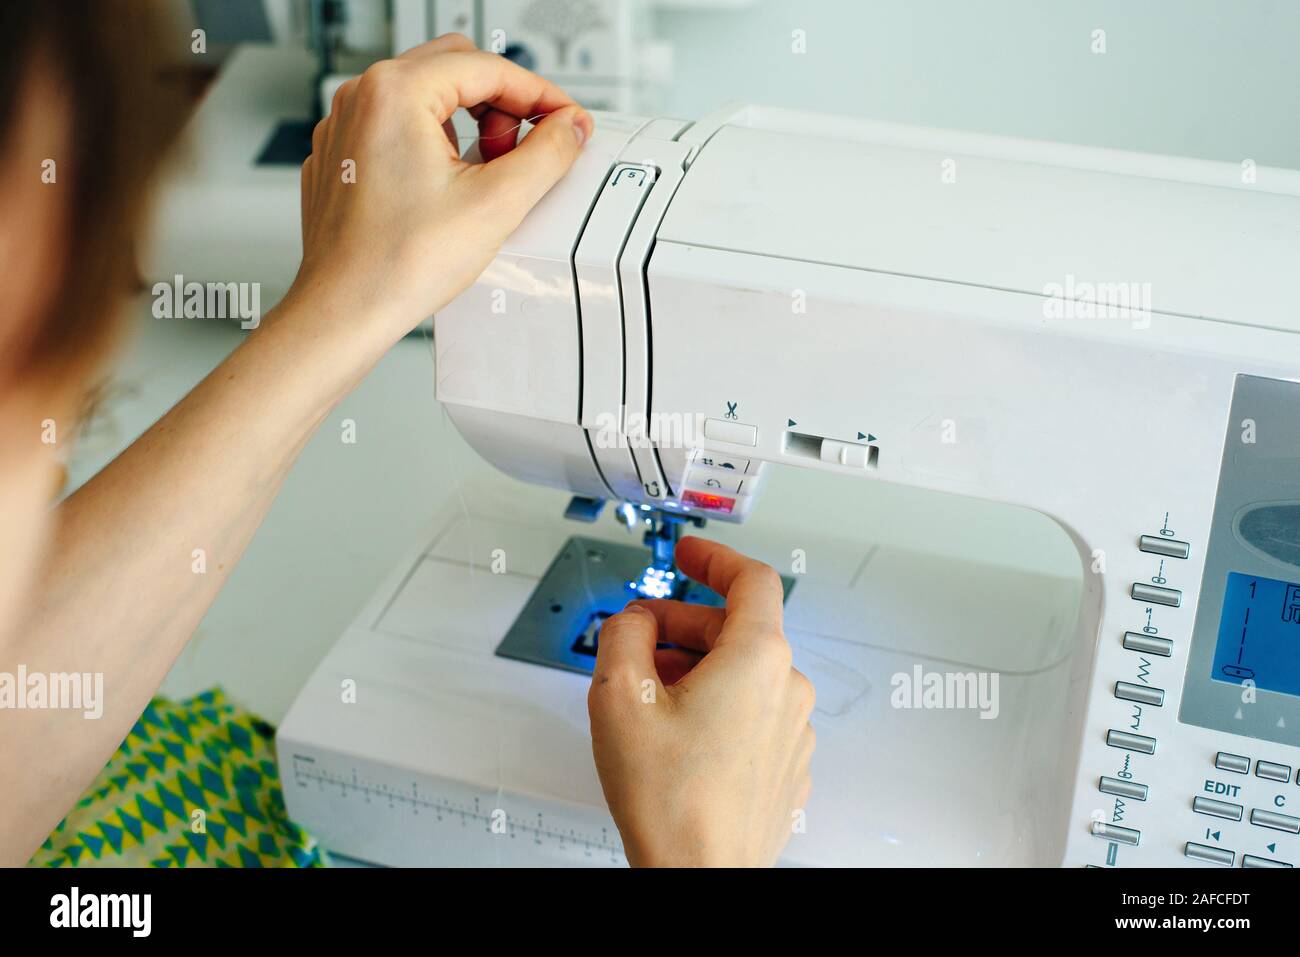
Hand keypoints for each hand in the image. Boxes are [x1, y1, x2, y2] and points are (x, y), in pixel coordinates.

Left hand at [285, 33, 592, 358]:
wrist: (346, 310)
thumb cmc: (399, 262)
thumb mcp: (498, 202)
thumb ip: (548, 154)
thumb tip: (570, 128)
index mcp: (395, 92)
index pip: (487, 67)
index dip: (539, 93)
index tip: (565, 120)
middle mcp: (362, 98)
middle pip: (454, 67)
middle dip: (501, 100)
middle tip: (526, 146)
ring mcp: (345, 128)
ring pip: (424, 95)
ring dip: (468, 120)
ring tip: (488, 170)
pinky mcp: (342, 158)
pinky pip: (397, 127)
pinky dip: (433, 142)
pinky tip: (450, 186)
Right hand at [588, 537, 814, 866]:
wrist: (701, 876)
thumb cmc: (671, 801)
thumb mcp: (618, 696)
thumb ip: (623, 634)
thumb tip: (634, 620)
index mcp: (758, 659)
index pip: (751, 578)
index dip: (714, 556)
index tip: (690, 553)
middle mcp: (788, 689)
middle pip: (739, 629)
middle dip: (685, 624)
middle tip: (640, 637)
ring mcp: (792, 731)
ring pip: (745, 674)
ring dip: (698, 670)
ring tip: (650, 697)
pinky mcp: (786, 765)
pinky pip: (753, 714)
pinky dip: (717, 706)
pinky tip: (677, 734)